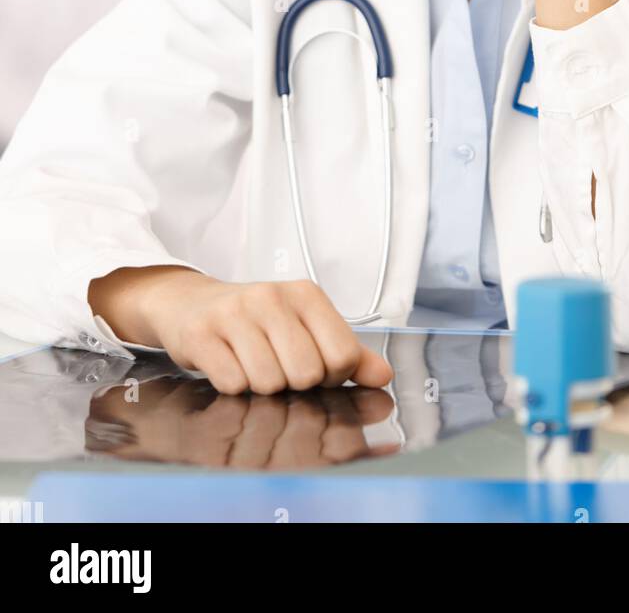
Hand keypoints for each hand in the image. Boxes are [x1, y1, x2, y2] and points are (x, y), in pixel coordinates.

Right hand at [91, 267, 393, 395]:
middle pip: (307, 374)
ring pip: (269, 382)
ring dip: (261, 386)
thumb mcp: (304, 326)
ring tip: (250, 365)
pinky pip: (232, 383)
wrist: (191, 304)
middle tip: (277, 368)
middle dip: (294, 384)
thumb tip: (383, 376)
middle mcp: (272, 297)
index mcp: (306, 294)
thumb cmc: (256, 321)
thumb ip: (348, 352)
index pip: (343, 355)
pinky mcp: (202, 334)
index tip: (313, 367)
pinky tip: (228, 366)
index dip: (331, 376)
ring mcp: (235, 313)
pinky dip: (232, 386)